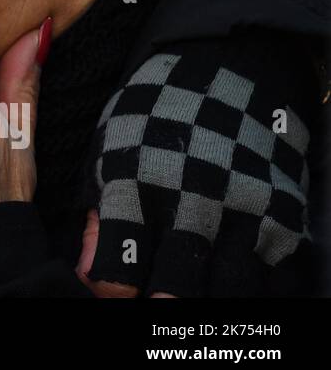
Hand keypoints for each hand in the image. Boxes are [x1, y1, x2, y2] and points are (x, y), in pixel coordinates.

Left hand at [73, 33, 314, 296]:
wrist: (229, 63)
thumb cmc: (153, 113)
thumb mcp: (109, 147)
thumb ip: (98, 210)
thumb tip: (88, 271)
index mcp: (131, 183)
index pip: (117, 270)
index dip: (111, 292)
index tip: (113, 295)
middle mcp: (188, 200)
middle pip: (174, 292)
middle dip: (161, 306)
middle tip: (154, 304)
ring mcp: (240, 211)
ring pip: (226, 292)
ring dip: (207, 301)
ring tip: (190, 297)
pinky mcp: (282, 216)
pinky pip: (271, 279)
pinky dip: (251, 289)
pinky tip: (229, 284)